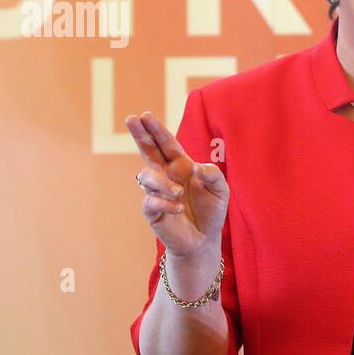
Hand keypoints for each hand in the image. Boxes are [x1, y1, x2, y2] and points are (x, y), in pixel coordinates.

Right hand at [125, 111, 229, 257]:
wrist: (204, 239)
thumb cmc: (211, 211)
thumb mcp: (221, 191)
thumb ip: (214, 176)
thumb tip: (196, 167)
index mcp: (181, 166)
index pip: (166, 144)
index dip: (156, 130)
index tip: (145, 115)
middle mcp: (166, 175)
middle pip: (148, 151)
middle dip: (140, 135)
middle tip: (132, 119)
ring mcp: (156, 192)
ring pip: (147, 176)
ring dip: (162, 183)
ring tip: (179, 193)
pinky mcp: (152, 210)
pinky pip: (151, 201)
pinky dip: (165, 203)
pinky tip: (179, 208)